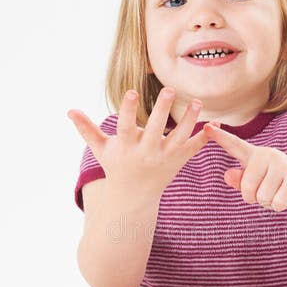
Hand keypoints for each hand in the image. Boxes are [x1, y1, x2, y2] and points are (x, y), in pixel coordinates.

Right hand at [67, 88, 212, 201]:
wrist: (134, 197)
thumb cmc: (116, 166)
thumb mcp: (101, 149)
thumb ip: (87, 129)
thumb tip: (69, 110)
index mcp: (126, 147)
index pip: (125, 127)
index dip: (127, 109)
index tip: (131, 91)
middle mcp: (146, 153)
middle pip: (155, 130)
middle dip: (162, 110)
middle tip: (170, 89)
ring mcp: (164, 158)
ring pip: (179, 138)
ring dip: (189, 120)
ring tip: (197, 101)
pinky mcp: (178, 161)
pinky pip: (193, 149)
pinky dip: (205, 139)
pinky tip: (216, 124)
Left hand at [203, 122, 286, 214]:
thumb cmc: (276, 186)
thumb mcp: (256, 183)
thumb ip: (239, 180)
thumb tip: (227, 174)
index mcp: (254, 155)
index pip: (234, 145)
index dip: (220, 137)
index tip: (206, 127)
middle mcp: (268, 155)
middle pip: (246, 186)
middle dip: (254, 198)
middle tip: (267, 192)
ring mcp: (283, 165)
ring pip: (262, 197)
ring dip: (268, 202)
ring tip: (278, 193)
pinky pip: (277, 202)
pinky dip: (279, 206)